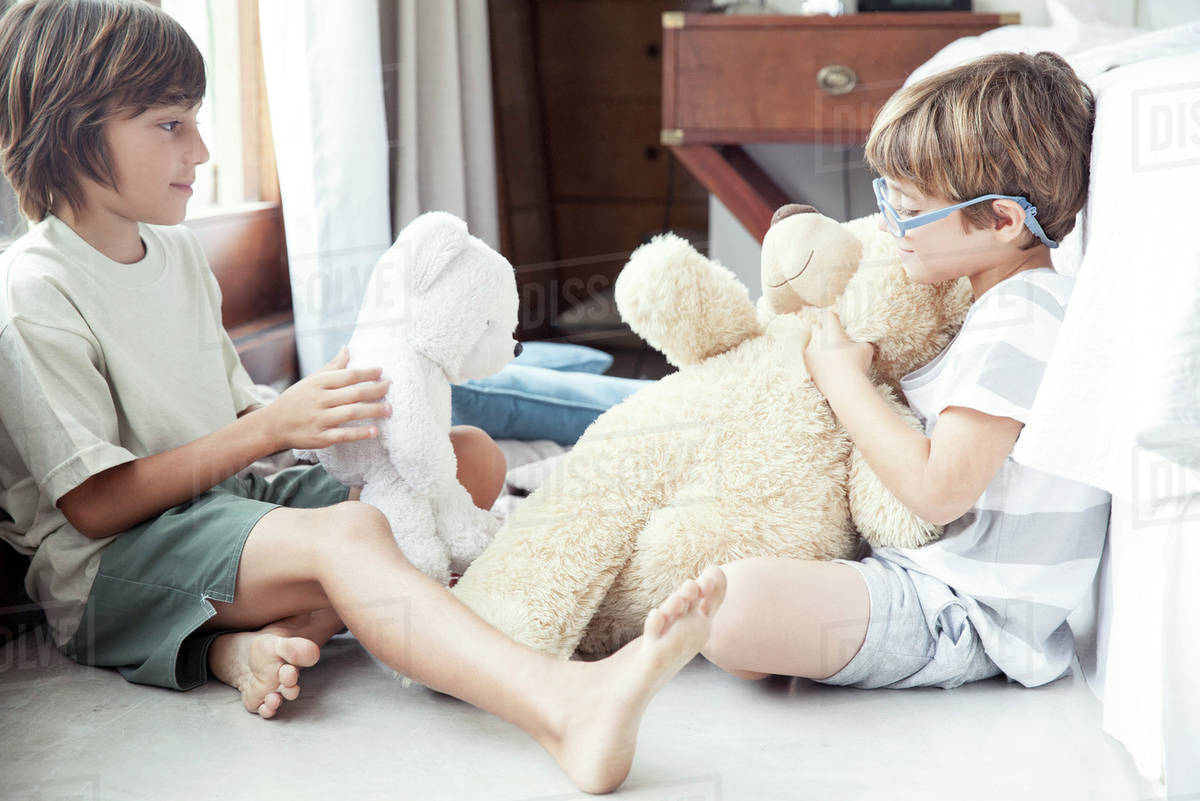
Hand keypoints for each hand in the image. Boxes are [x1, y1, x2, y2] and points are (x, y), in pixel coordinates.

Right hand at [259, 346, 392, 451]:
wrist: (272, 425)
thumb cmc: (295, 400)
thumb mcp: (311, 381)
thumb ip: (332, 367)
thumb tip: (347, 349)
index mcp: (318, 384)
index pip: (347, 376)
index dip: (366, 373)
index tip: (382, 371)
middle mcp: (320, 400)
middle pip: (354, 393)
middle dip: (376, 390)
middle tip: (391, 387)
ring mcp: (320, 419)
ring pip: (351, 413)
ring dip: (373, 410)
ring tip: (389, 409)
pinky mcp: (321, 437)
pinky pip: (344, 434)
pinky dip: (360, 433)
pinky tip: (375, 431)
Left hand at [803, 310, 874, 393]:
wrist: (844, 388)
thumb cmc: (857, 365)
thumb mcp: (866, 348)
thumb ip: (861, 340)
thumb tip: (861, 340)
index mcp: (830, 330)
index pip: (828, 315)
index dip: (835, 319)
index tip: (841, 325)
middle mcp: (817, 339)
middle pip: (817, 327)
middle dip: (825, 330)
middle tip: (835, 339)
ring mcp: (810, 353)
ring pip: (812, 343)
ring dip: (820, 345)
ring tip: (831, 354)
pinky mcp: (808, 366)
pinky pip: (810, 357)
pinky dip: (817, 359)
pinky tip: (827, 365)